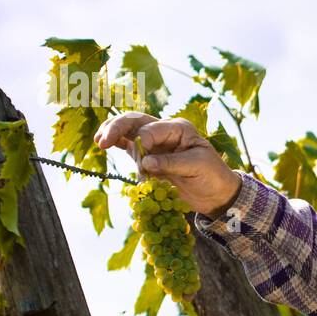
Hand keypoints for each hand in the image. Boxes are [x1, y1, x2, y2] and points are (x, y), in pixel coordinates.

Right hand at [94, 112, 241, 217]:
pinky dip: (116, 143)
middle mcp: (164, 132)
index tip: (144, 163)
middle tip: (102, 141)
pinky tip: (102, 143)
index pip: (151, 128)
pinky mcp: (148, 157)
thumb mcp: (197, 166)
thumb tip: (145, 163)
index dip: (143, 142)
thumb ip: (171, 163)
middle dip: (117, 128)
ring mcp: (154, 144)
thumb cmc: (212, 175)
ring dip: (113, 135)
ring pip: (127, 131)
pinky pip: (128, 146)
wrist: (215, 193)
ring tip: (100, 143)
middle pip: (134, 121)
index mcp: (178, 128)